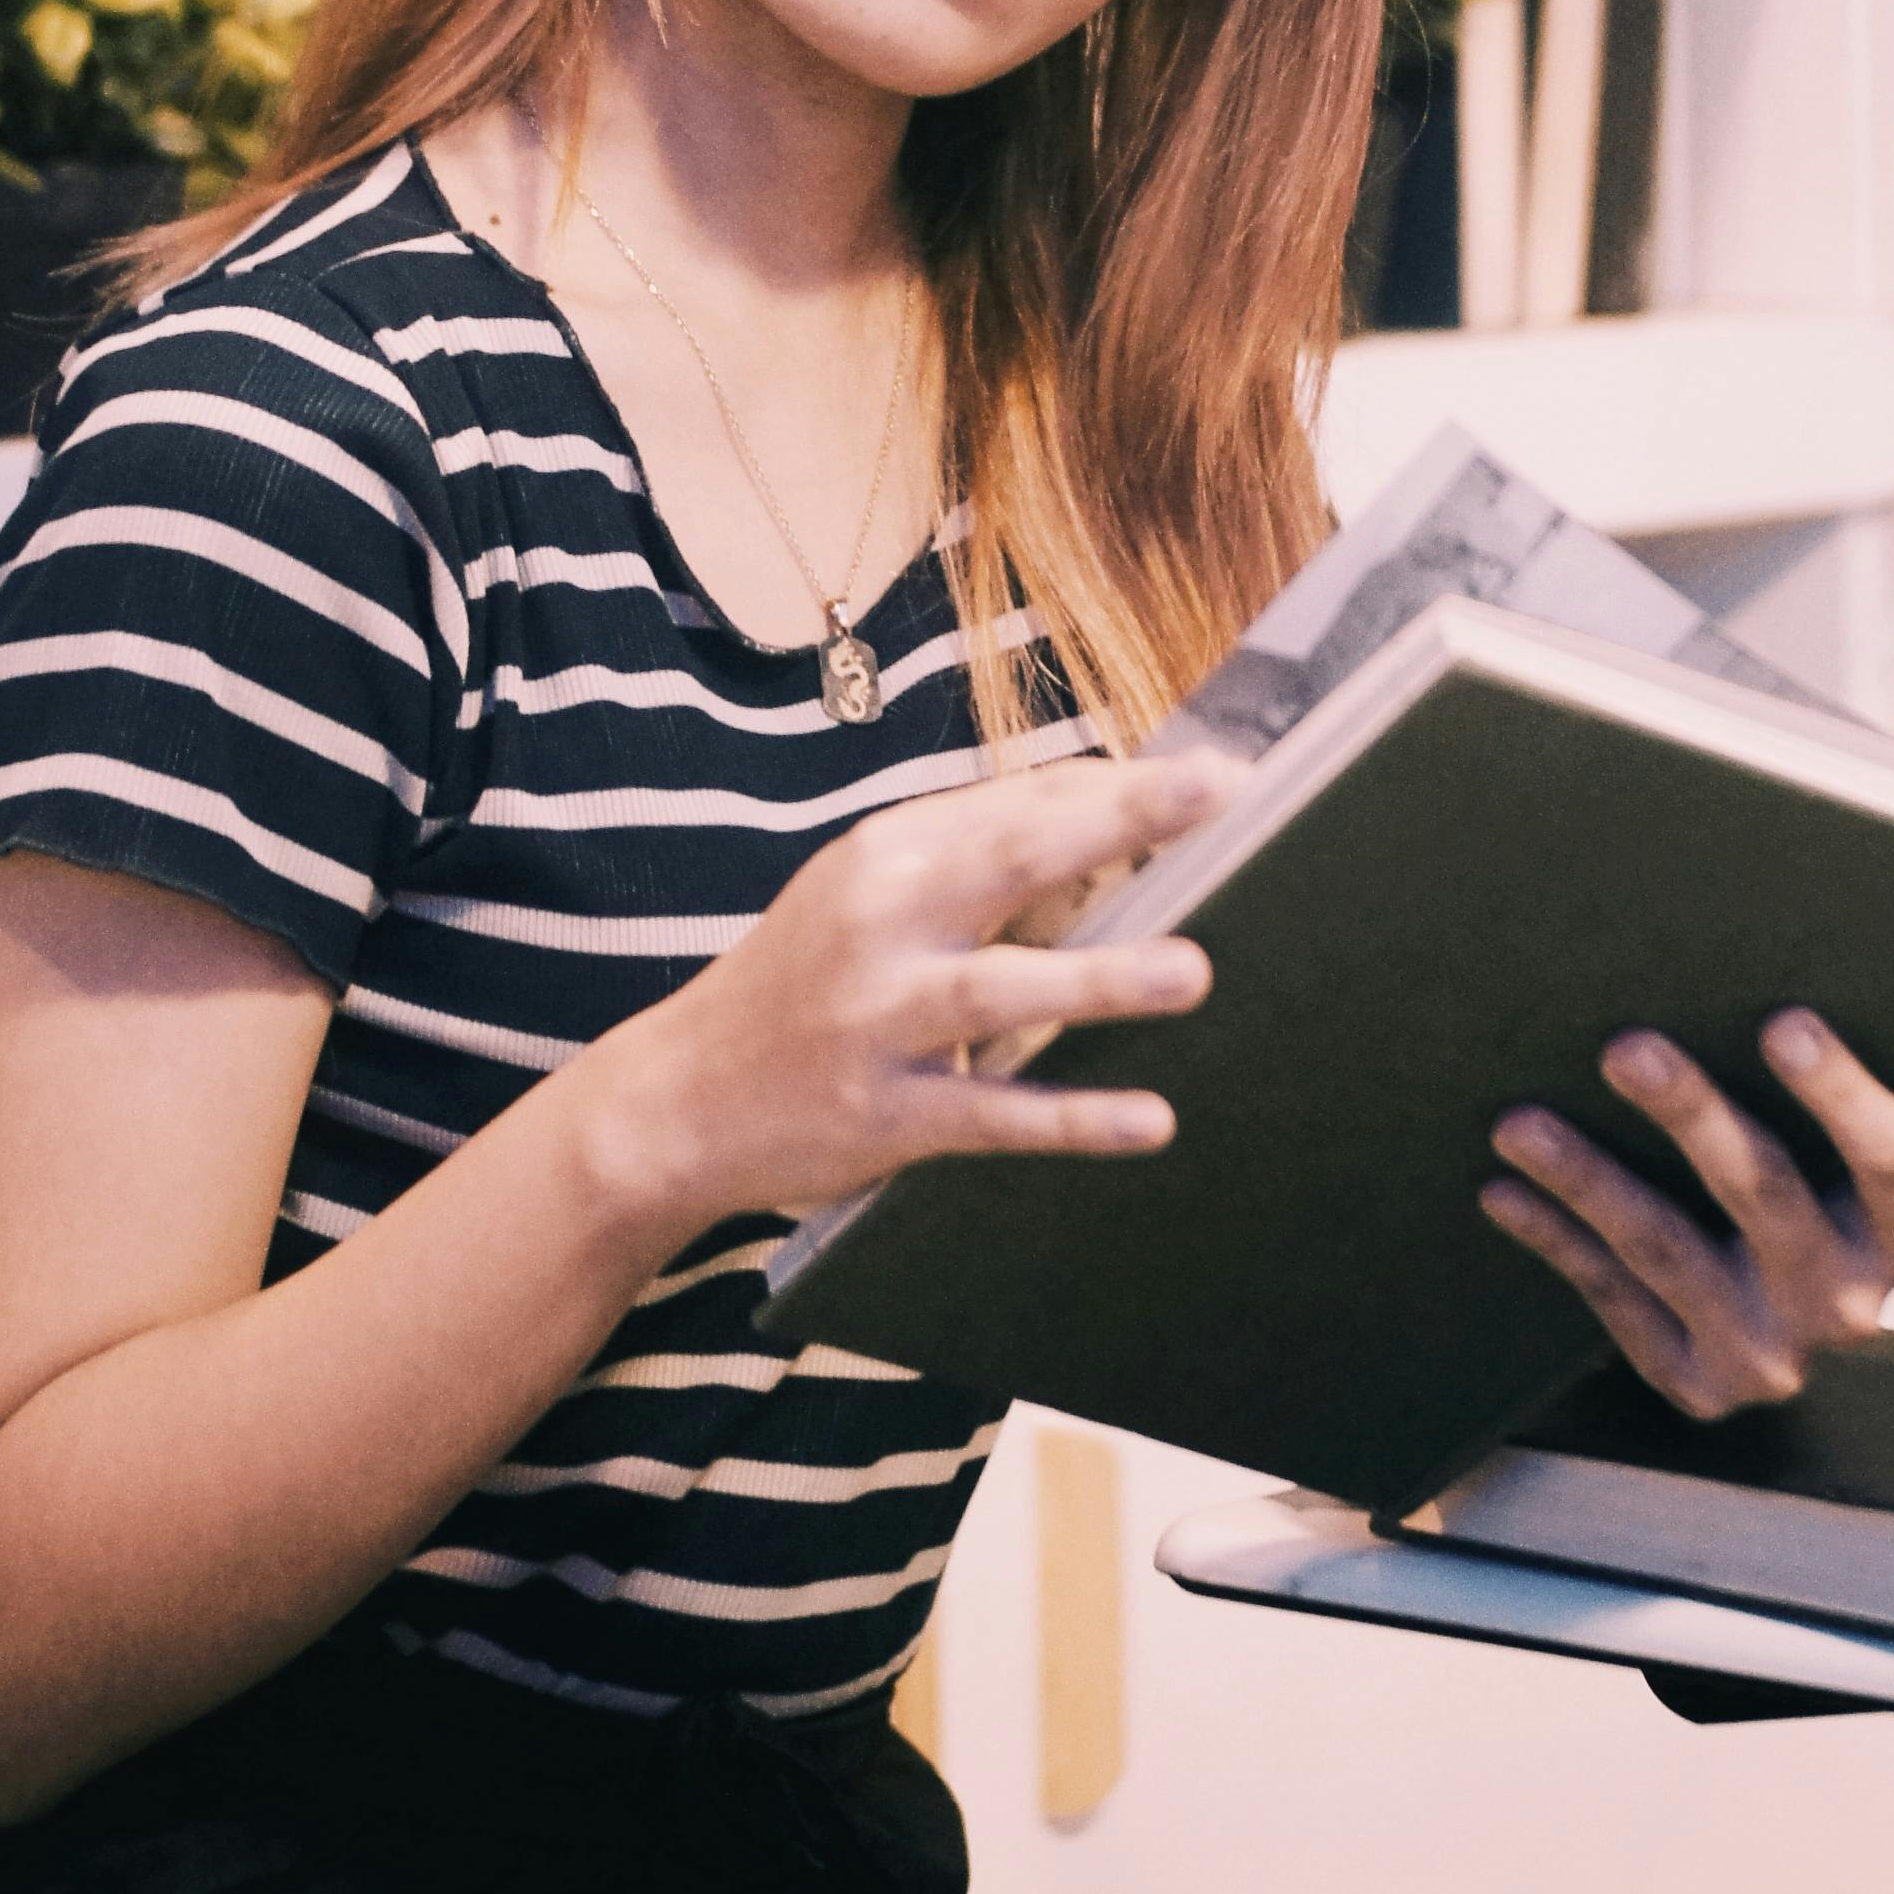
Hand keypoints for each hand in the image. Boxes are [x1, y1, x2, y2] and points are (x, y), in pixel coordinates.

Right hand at [579, 749, 1230, 1235]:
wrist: (678, 1098)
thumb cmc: (803, 982)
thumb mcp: (865, 894)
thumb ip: (970, 859)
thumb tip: (1105, 812)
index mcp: (884, 854)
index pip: (1015, 803)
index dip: (1118, 788)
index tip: (1211, 775)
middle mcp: (878, 921)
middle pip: (1010, 858)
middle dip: (1117, 822)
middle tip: (1215, 795)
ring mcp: (877, 1019)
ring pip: (1000, 990)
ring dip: (1099, 979)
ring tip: (1193, 972)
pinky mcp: (883, 1113)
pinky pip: (992, 1113)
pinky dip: (1072, 1116)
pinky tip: (1149, 1117)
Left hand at [1480, 1013, 1893, 1417]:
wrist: (1793, 1311)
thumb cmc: (1840, 1175)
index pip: (1892, 1159)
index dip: (1841, 1094)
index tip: (1783, 1021)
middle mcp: (1849, 1303)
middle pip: (1766, 1196)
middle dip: (1693, 1117)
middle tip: (1625, 1047)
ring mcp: (1770, 1351)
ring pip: (1669, 1253)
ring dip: (1590, 1181)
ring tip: (1520, 1122)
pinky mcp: (1697, 1382)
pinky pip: (1613, 1302)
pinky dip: (1556, 1242)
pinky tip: (1503, 1189)